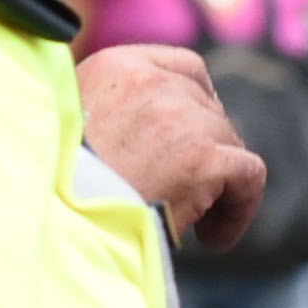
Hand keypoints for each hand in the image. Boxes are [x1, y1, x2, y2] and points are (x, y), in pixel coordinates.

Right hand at [76, 47, 265, 246]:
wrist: (58, 226)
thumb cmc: (59, 191)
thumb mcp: (70, 126)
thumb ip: (113, 107)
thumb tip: (159, 130)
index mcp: (115, 68)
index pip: (187, 68)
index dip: (198, 107)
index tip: (191, 141)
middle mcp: (151, 82)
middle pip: (210, 109)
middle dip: (204, 151)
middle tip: (182, 194)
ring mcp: (181, 117)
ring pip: (230, 142)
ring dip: (219, 184)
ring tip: (192, 224)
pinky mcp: (204, 158)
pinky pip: (249, 176)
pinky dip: (239, 209)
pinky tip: (213, 239)